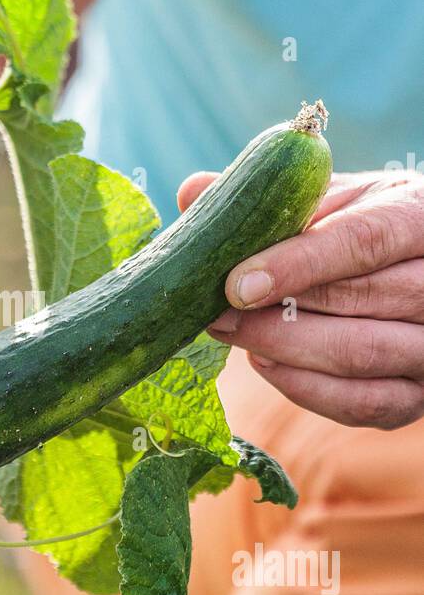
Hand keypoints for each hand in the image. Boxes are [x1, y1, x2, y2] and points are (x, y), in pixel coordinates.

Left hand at [177, 169, 423, 428]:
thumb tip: (193, 191)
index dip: (299, 263)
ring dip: (283, 348)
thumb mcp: (333, 198)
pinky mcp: (418, 395)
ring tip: (230, 331)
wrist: (419, 270)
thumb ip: (271, 198)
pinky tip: (265, 361)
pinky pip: (362, 403)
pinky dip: (305, 387)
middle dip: (276, 311)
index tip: (237, 284)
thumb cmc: (368, 227)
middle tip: (213, 310)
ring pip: (361, 355)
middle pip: (361, 301)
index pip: (365, 240)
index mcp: (422, 217)